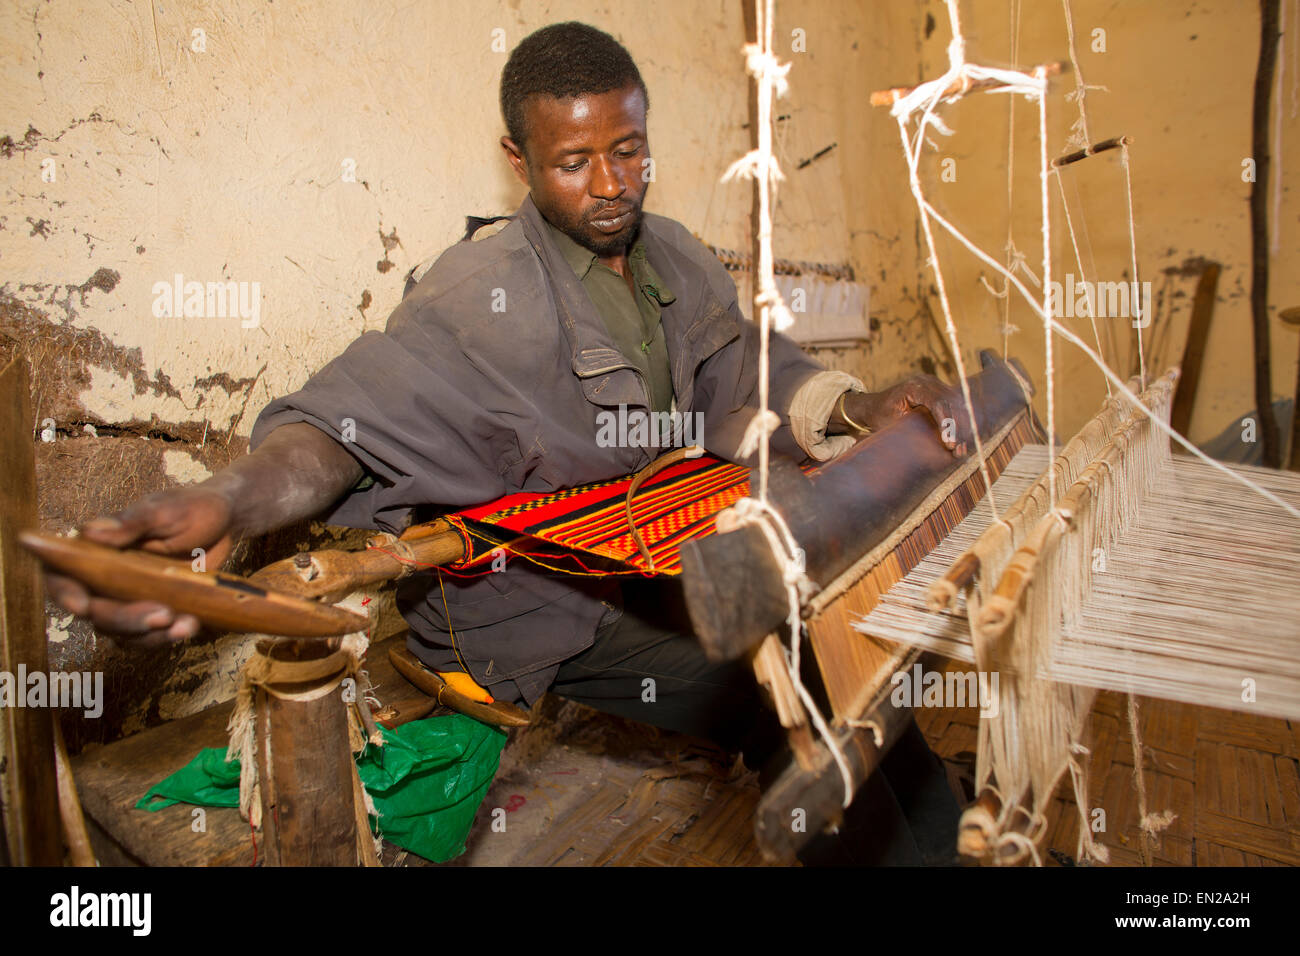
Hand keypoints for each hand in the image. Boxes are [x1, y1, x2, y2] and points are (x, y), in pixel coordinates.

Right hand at [46, 485, 236, 648]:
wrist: (224, 522)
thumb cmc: (189, 508)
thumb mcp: (163, 510)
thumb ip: (129, 523)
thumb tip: (88, 531)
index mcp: (98, 549)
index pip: (63, 574)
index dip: (64, 593)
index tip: (83, 606)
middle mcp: (106, 578)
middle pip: (95, 612)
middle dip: (125, 619)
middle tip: (163, 614)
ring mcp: (130, 598)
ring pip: (120, 631)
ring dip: (149, 635)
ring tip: (185, 623)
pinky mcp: (154, 610)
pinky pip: (148, 636)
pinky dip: (166, 637)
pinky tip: (190, 625)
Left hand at [840, 375, 967, 456]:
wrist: (874, 406)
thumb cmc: (880, 417)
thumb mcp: (892, 424)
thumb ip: (911, 429)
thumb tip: (934, 443)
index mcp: (914, 387)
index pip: (938, 403)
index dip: (947, 424)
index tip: (950, 444)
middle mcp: (927, 382)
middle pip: (951, 403)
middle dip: (958, 427)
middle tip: (960, 448)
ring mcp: (935, 384)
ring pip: (957, 404)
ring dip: (962, 426)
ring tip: (962, 447)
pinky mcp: (939, 391)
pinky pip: (955, 405)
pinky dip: (959, 421)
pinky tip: (961, 438)